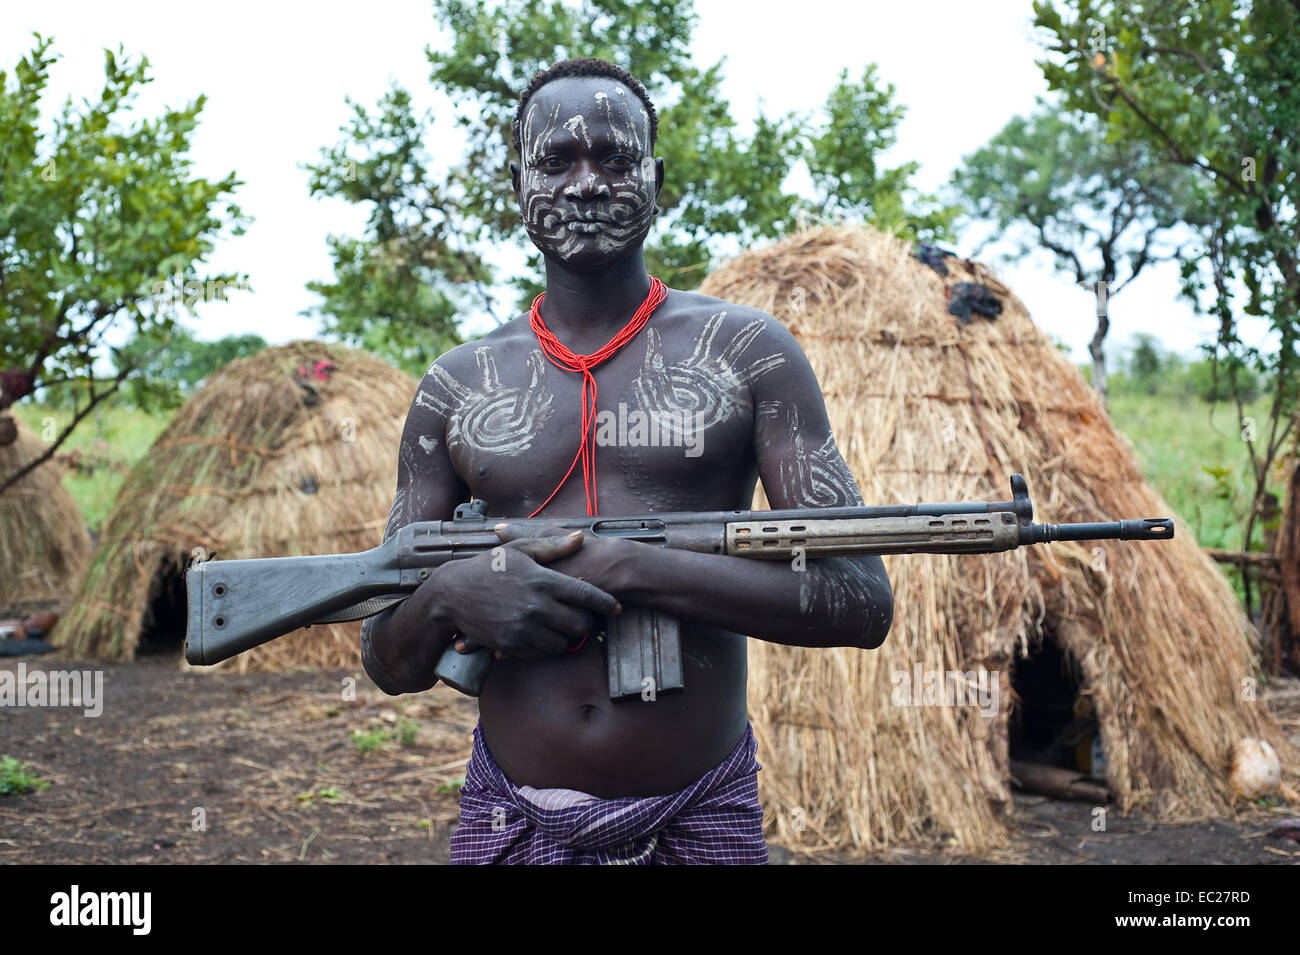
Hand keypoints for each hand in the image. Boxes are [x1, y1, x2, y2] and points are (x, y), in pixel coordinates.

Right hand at [435, 527, 621, 660]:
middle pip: (580, 624)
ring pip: (563, 642)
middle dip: (585, 621)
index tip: (617, 607)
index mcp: (542, 580)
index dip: (606, 603)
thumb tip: (581, 538)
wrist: (453, 594)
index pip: (586, 595)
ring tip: (562, 625)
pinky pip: (542, 653)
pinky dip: (547, 646)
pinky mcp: (512, 645)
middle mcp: (536, 607)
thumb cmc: (489, 566)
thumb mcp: (520, 550)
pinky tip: (543, 634)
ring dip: (566, 636)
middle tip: (583, 616)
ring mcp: (524, 629)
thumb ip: (553, 546)